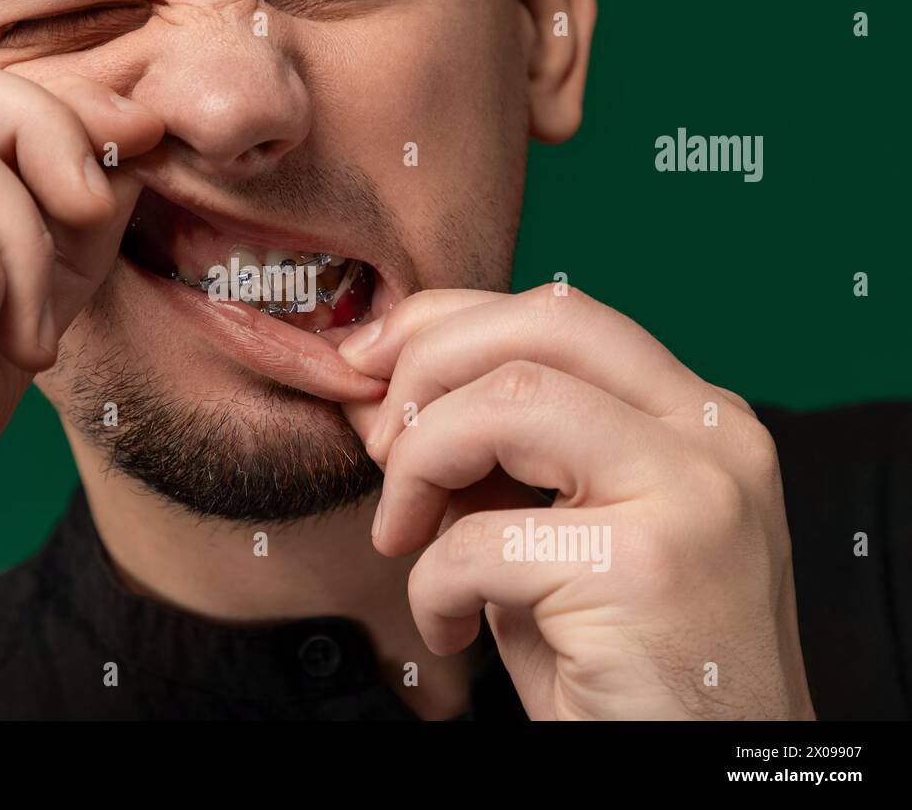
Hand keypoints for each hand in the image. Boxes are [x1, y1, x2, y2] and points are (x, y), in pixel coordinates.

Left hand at [338, 284, 814, 719]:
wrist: (698, 774)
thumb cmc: (616, 658)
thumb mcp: (554, 531)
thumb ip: (497, 454)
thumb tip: (384, 390)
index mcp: (694, 417)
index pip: (560, 315)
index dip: (445, 323)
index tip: (368, 361)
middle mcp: (711, 438)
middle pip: (542, 324)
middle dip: (425, 365)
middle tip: (378, 440)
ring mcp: (691, 496)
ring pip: (508, 402)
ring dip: (419, 464)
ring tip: (402, 535)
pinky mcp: (647, 571)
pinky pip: (480, 540)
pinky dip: (430, 585)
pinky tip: (447, 625)